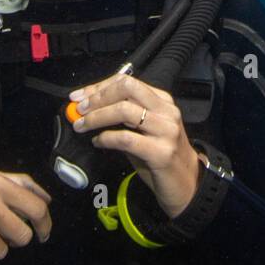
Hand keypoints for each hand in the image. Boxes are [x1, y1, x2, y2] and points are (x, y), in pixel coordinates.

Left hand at [69, 73, 200, 217]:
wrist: (186, 183)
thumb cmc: (159, 154)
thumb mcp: (142, 129)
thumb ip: (120, 116)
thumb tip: (86, 109)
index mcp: (162, 100)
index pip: (127, 82)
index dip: (99, 87)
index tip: (78, 96)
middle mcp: (166, 111)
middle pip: (126, 89)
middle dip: (97, 98)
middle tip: (78, 109)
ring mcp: (166, 131)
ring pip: (124, 111)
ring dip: (96, 117)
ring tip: (81, 126)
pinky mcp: (162, 152)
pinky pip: (126, 139)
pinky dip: (106, 138)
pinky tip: (98, 142)